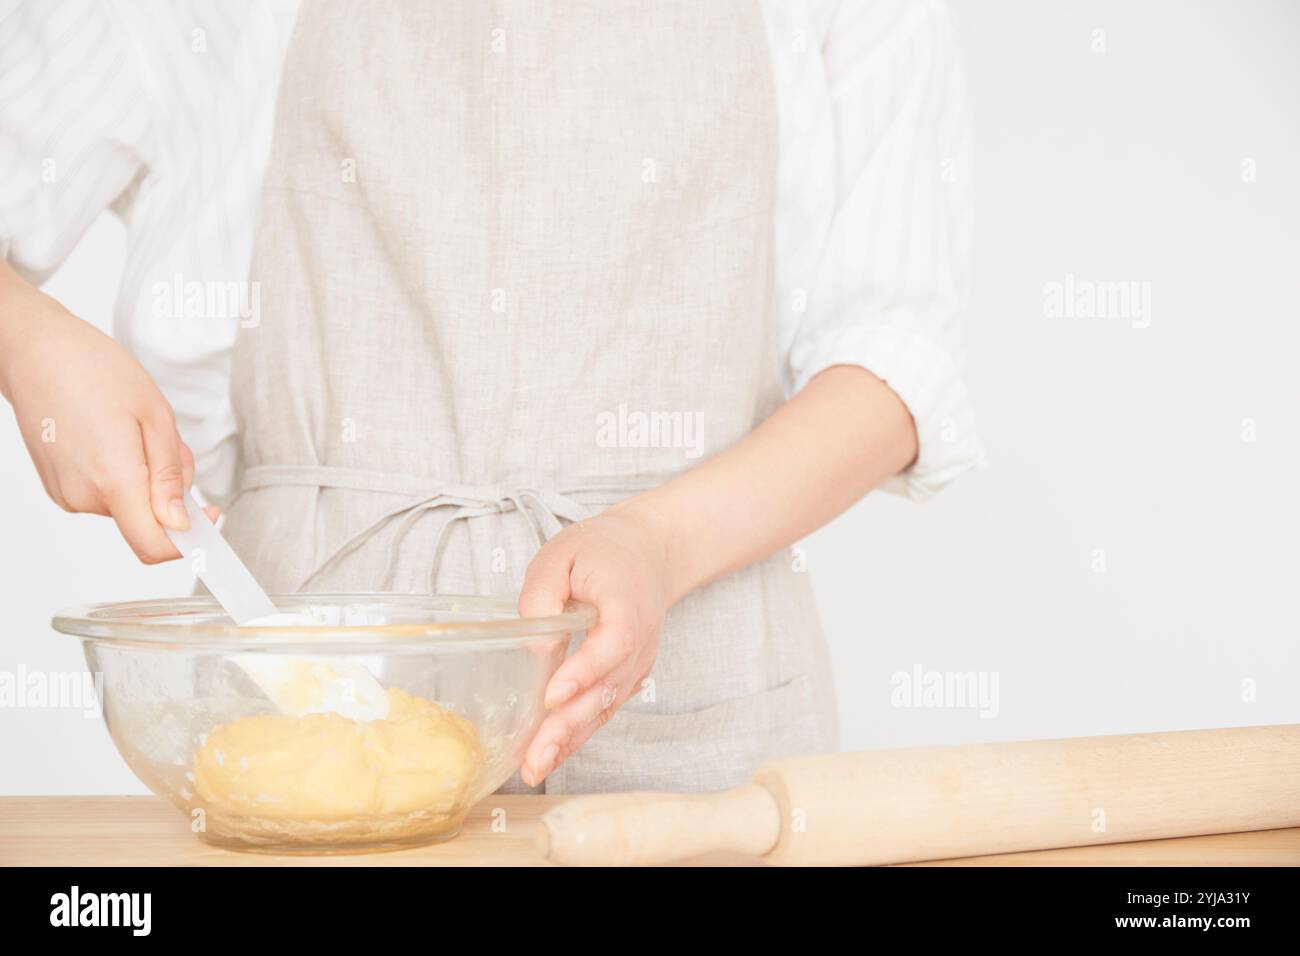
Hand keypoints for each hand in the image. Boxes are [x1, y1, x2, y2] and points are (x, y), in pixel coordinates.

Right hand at [0, 272, 216, 561]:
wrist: (35, 352)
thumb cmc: (96, 371)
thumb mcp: (155, 415)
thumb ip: (171, 475)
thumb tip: (181, 521)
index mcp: (113, 479)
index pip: (153, 545)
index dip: (188, 541)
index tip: (209, 516)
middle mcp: (84, 496)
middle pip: (146, 519)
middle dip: (171, 490)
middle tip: (168, 441)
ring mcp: (66, 494)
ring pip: (128, 504)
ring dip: (147, 477)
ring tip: (134, 429)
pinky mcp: (58, 486)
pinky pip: (105, 493)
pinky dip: (123, 473)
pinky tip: (113, 434)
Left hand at [517, 502, 673, 785]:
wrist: (647, 553)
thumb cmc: (600, 551)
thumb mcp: (560, 554)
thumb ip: (543, 595)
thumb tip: (534, 648)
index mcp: (627, 604)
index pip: (613, 643)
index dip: (585, 671)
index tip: (553, 695)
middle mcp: (641, 641)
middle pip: (608, 689)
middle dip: (569, 726)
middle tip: (535, 755)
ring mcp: (637, 664)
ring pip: (605, 707)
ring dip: (570, 740)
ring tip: (535, 767)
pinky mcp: (626, 678)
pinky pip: (603, 709)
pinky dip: (577, 734)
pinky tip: (549, 755)